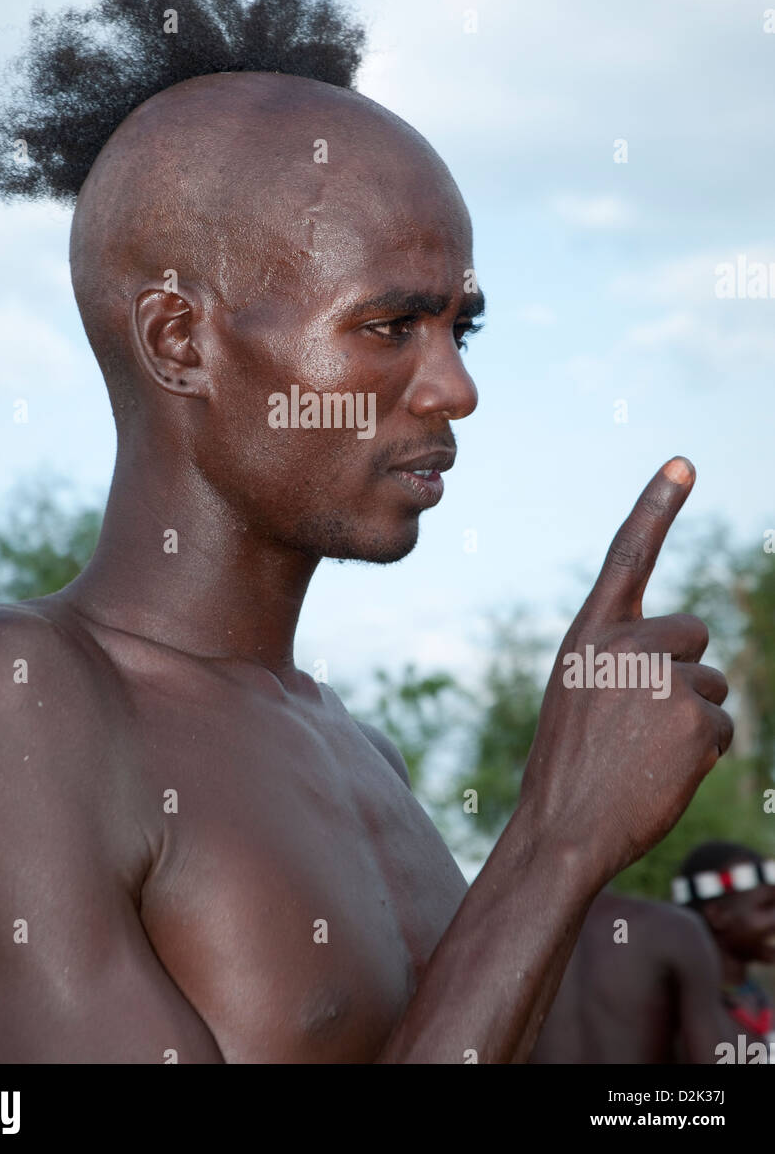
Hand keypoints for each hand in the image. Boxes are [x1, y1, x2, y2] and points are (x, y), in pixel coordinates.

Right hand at [520, 457, 731, 881]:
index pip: (628, 555)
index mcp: (590, 633)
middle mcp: (626, 643)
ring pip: (712, 684)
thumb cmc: (570, 764)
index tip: (684, 461)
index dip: (657, 505)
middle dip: (685, 671)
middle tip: (643, 721)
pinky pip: (726, 726)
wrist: (563, 827)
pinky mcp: (695, 718)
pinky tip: (665, 772)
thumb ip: (621, 657)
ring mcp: (661, 678)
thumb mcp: (577, 691)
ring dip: (693, 720)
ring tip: (646, 754)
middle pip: (693, 634)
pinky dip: (705, 754)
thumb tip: (691, 650)